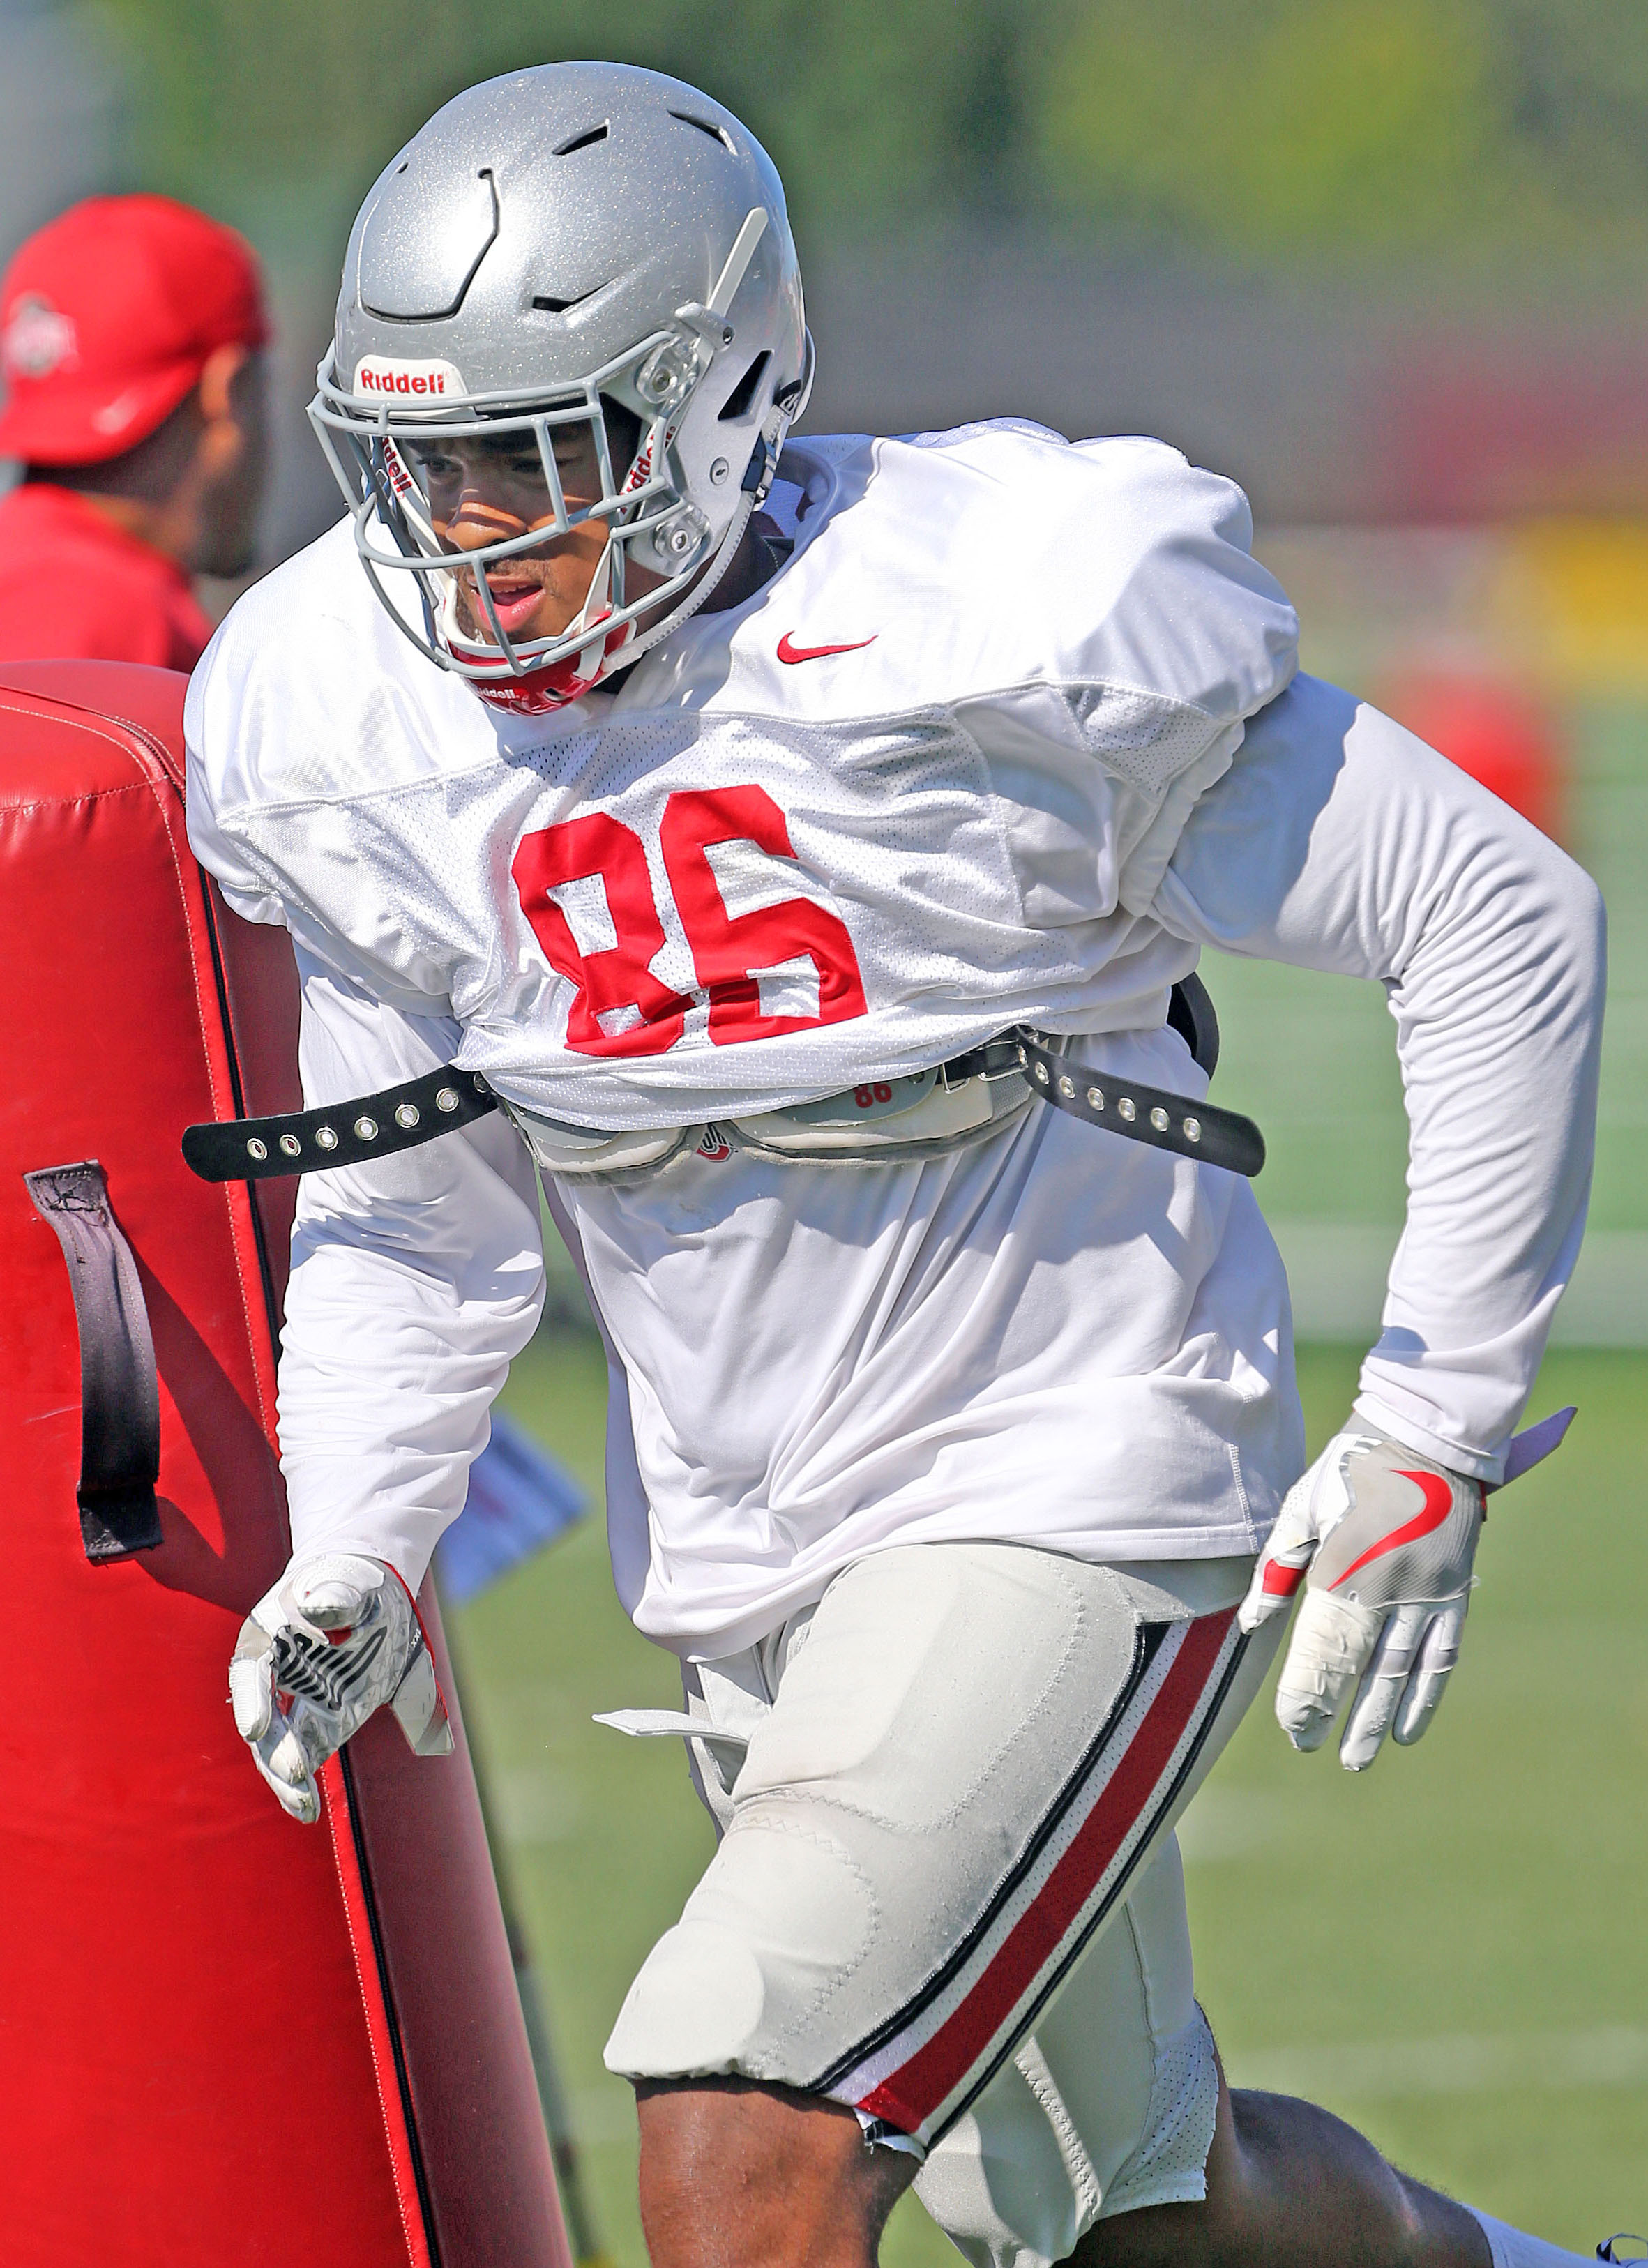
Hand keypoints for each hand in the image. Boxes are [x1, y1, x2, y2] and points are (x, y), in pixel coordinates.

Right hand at [229, 1552, 452, 1822]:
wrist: (369, 1593)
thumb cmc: (357, 1584)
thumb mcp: (355, 1585)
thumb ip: (338, 1597)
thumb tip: (320, 1609)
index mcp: (270, 1635)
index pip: (252, 1670)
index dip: (252, 1699)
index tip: (254, 1728)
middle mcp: (274, 1674)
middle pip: (264, 1719)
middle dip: (276, 1750)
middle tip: (295, 1773)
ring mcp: (296, 1701)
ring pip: (280, 1746)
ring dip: (287, 1778)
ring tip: (304, 1806)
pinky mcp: (321, 1721)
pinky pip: (304, 1755)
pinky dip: (301, 1784)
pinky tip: (306, 1811)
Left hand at [1238, 1428, 1483, 1770]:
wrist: (1426, 1437)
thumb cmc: (1349, 1471)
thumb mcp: (1301, 1507)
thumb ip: (1275, 1568)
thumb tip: (1252, 1624)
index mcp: (1343, 1565)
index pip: (1323, 1648)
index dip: (1308, 1693)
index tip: (1293, 1726)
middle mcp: (1388, 1588)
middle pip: (1361, 1668)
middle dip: (1337, 1714)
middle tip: (1317, 1751)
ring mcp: (1427, 1594)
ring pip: (1402, 1671)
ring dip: (1378, 1718)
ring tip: (1358, 1757)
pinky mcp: (1455, 1593)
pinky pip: (1442, 1656)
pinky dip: (1425, 1696)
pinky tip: (1407, 1728)